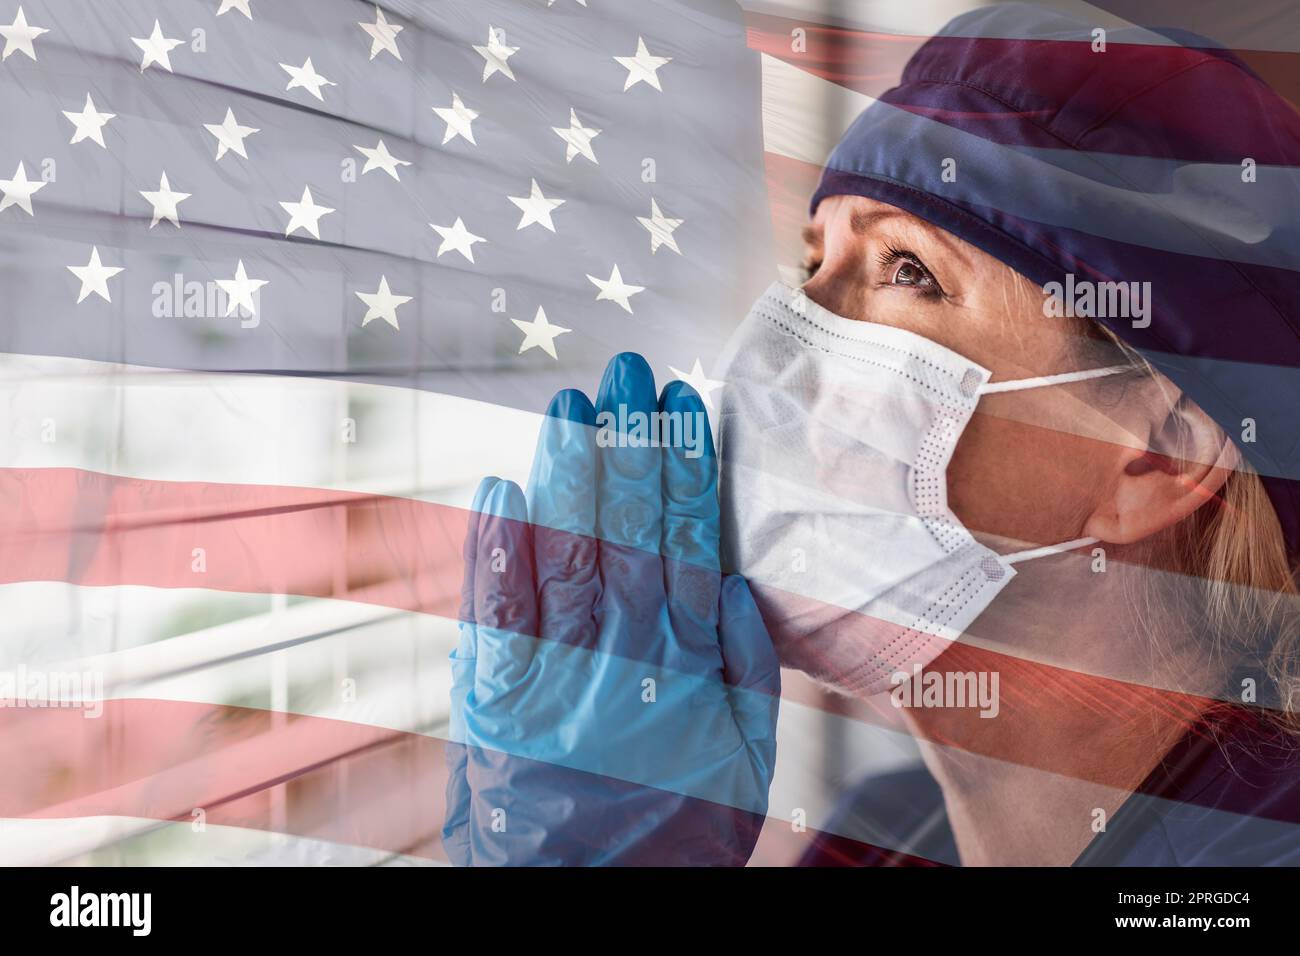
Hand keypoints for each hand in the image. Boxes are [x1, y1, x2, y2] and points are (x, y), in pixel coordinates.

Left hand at [443, 352, 779, 865]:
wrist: (583, 908)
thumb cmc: (668, 840)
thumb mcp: (744, 770)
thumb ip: (748, 675)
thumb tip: (737, 587)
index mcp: (689, 676)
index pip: (690, 550)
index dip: (687, 474)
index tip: (684, 408)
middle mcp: (623, 666)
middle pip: (629, 537)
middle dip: (629, 447)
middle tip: (628, 371)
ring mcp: (555, 681)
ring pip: (566, 559)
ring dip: (569, 477)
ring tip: (575, 404)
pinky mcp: (495, 704)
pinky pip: (494, 616)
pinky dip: (496, 551)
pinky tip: (499, 489)